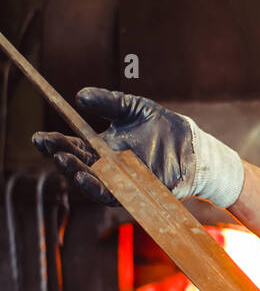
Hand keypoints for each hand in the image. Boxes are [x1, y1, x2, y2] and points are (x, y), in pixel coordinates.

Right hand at [32, 87, 196, 205]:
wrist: (191, 145)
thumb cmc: (161, 126)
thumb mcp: (133, 108)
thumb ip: (109, 102)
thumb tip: (79, 95)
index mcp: (101, 147)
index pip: (72, 146)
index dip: (54, 144)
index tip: (38, 137)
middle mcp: (106, 167)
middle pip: (77, 164)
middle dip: (60, 156)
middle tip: (47, 145)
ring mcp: (120, 181)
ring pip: (91, 182)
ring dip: (75, 172)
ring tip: (63, 160)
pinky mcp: (135, 193)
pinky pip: (113, 194)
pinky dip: (98, 187)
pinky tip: (87, 176)